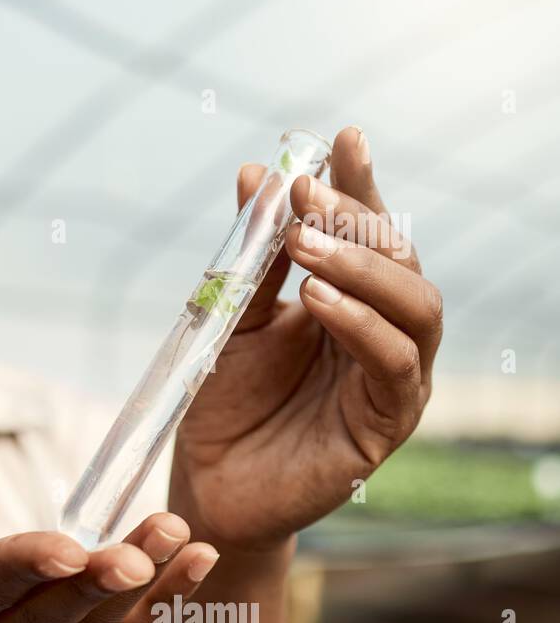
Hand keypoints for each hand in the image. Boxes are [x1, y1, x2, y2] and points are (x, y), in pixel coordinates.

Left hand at [171, 126, 440, 552]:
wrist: (209, 486)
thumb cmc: (223, 404)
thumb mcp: (230, 320)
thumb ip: (250, 258)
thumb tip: (254, 173)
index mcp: (349, 302)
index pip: (368, 232)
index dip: (360, 184)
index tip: (341, 137)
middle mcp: (381, 334)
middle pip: (399, 260)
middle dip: (355, 219)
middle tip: (305, 193)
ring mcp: (391, 379)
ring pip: (413, 307)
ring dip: (363, 266)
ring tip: (307, 242)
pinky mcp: (386, 424)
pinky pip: (394, 364)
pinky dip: (360, 324)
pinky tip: (317, 300)